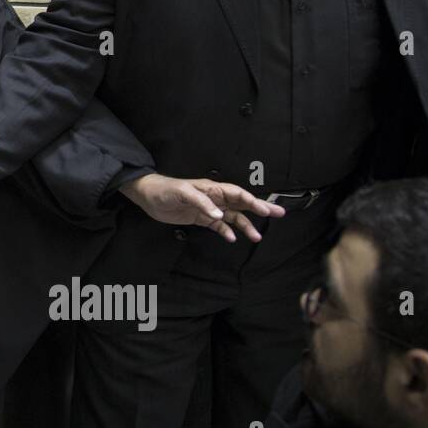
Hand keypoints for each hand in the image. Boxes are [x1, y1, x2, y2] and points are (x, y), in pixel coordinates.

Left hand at [119, 173, 285, 242]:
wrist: (148, 196)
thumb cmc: (166, 190)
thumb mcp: (183, 193)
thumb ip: (202, 203)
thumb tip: (219, 216)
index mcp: (212, 189)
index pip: (237, 194)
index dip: (252, 201)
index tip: (265, 210)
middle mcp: (214, 198)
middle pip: (241, 204)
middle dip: (260, 209)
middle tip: (278, 214)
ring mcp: (208, 209)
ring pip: (232, 217)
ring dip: (244, 226)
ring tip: (256, 237)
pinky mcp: (200, 218)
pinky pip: (218, 226)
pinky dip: (226, 232)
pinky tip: (232, 239)